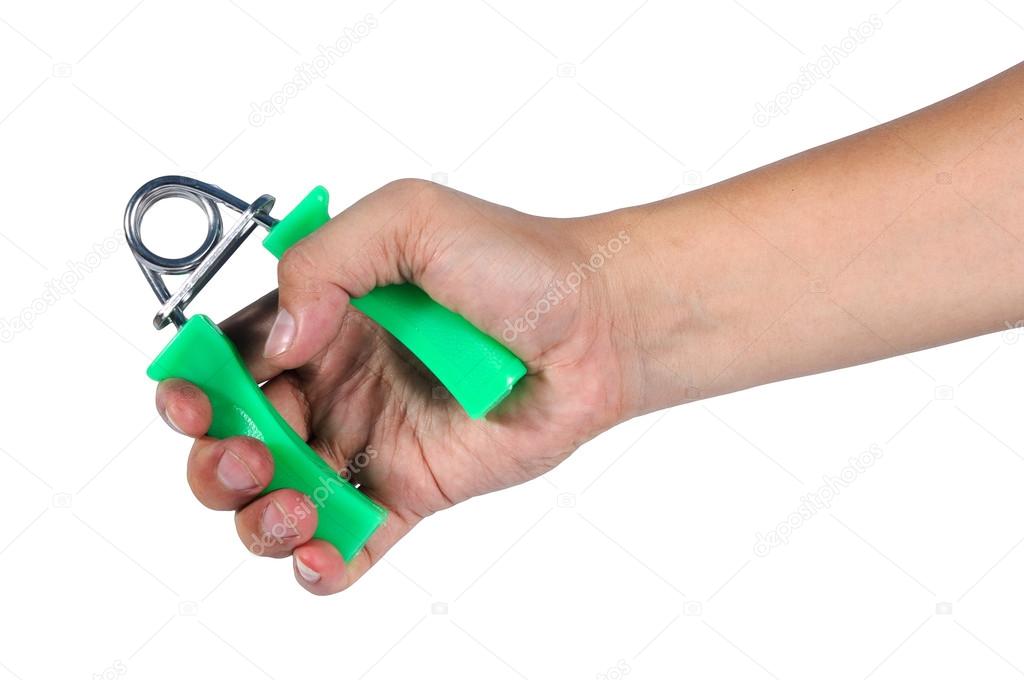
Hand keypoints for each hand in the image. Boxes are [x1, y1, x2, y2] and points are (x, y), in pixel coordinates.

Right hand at [155, 179, 634, 593]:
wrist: (596, 326)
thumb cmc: (516, 263)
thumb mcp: (411, 220)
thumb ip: (325, 262)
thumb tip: (278, 343)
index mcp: (320, 318)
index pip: (227, 360)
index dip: (192, 385)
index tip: (194, 399)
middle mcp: (334, 382)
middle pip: (234, 437)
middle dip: (219, 458)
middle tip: (255, 451)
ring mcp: (370, 440)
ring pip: (276, 498)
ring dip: (259, 517)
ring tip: (298, 504)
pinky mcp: (411, 489)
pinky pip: (350, 540)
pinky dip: (321, 565)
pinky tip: (324, 554)